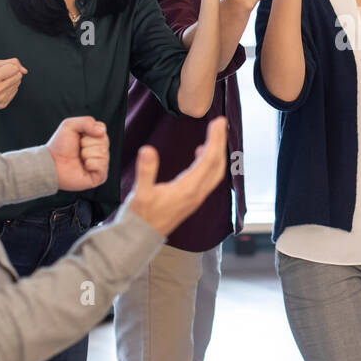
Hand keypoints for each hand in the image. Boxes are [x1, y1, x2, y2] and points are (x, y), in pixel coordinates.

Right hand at [0, 58, 26, 109]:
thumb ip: (11, 63)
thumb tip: (25, 71)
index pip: (14, 69)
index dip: (9, 67)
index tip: (0, 69)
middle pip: (18, 76)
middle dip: (11, 73)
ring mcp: (0, 99)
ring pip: (18, 84)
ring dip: (11, 81)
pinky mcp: (2, 104)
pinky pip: (14, 92)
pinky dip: (9, 88)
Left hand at [46, 116, 108, 191]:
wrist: (52, 164)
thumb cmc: (60, 146)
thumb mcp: (70, 125)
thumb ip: (87, 121)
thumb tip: (101, 132)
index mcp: (95, 138)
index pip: (102, 130)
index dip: (89, 132)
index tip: (78, 137)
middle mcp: (100, 150)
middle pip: (104, 141)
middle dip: (87, 144)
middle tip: (78, 149)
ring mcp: (101, 163)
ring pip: (102, 153)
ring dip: (87, 154)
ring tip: (79, 158)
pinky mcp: (100, 176)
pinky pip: (102, 166)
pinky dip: (90, 164)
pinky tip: (84, 167)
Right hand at [125, 117, 228, 235]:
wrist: (140, 238)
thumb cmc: (140, 217)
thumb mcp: (140, 194)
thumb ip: (146, 172)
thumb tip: (147, 150)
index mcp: (188, 189)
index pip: (208, 160)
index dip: (215, 140)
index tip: (219, 122)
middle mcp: (197, 194)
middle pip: (217, 165)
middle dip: (220, 143)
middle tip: (221, 124)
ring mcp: (195, 197)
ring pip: (214, 172)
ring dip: (217, 153)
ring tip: (215, 135)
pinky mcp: (191, 199)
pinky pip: (207, 178)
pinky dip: (209, 163)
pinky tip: (200, 154)